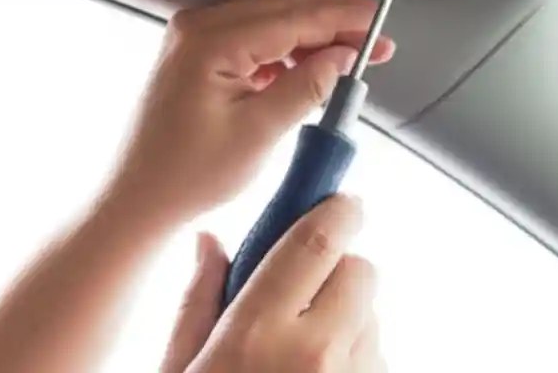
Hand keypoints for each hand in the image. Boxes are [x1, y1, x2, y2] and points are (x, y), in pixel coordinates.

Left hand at [103, 0, 394, 227]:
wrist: (137, 198)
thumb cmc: (183, 174)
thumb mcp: (259, 132)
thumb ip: (306, 87)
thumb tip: (342, 59)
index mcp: (210, 39)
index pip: (296, 15)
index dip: (346, 20)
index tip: (379, 28)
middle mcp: (198, 26)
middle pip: (286, 6)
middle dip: (336, 22)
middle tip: (375, 42)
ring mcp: (194, 36)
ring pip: (272, 17)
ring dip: (313, 34)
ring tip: (348, 60)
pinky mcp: (197, 52)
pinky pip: (254, 34)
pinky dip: (287, 47)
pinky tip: (309, 69)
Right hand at [160, 197, 384, 372]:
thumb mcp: (180, 369)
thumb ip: (197, 303)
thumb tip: (209, 242)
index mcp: (256, 334)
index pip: (316, 242)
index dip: (335, 211)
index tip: (338, 201)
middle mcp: (315, 353)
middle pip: (358, 271)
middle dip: (338, 268)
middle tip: (305, 292)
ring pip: (372, 314)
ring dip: (348, 316)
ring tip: (303, 350)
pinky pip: (378, 354)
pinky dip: (356, 355)